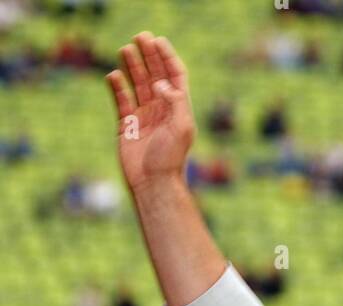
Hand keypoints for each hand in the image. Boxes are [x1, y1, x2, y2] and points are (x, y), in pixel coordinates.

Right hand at [106, 31, 194, 191]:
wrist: (153, 183)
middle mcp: (161, 109)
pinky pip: (121, 100)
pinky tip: (113, 75)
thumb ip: (176, 101)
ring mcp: (143, 116)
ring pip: (137, 84)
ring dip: (132, 66)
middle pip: (155, 75)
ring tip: (125, 50)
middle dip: (148, 55)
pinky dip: (117, 86)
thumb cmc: (170, 158)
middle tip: (140, 37)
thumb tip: (161, 83)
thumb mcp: (181, 128)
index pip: (174, 76)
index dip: (167, 57)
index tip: (158, 41)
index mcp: (178, 108)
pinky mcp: (126, 125)